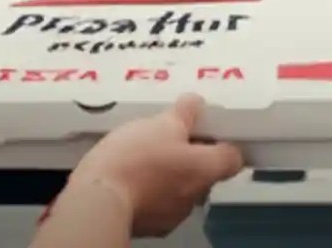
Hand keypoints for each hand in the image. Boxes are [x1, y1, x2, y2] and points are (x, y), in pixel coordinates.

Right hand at [70, 94, 244, 236]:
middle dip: (190, 157)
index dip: (223, 143)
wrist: (98, 201)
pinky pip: (156, 203)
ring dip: (168, 176)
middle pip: (204, 173)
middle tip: (167, 137)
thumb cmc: (136, 158)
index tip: (206, 130)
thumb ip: (183, 114)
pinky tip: (128, 178)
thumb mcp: (160, 124)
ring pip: (179, 189)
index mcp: (206, 170)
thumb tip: (196, 104)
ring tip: (143, 156)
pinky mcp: (149, 226)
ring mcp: (173, 215)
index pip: (233, 158)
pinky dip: (148, 192)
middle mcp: (195, 196)